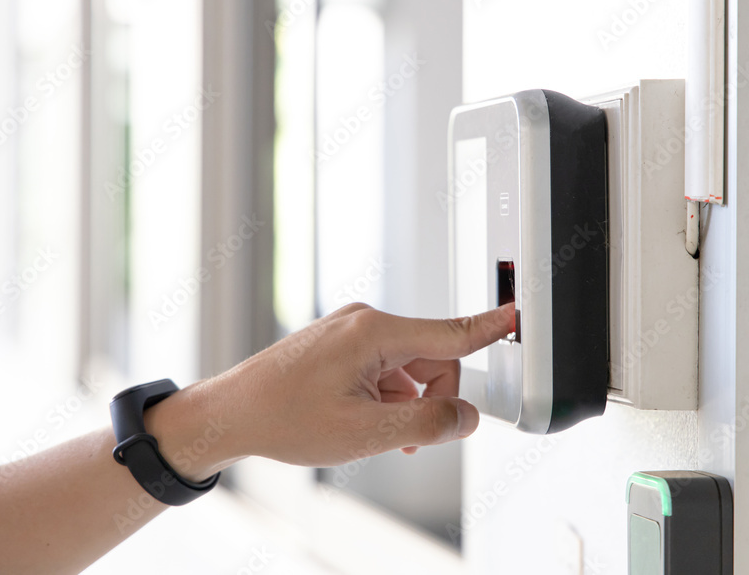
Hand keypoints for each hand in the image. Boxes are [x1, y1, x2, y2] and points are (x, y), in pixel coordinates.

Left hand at [146, 303, 515, 475]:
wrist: (231, 414)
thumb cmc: (283, 417)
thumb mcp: (364, 432)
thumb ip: (426, 423)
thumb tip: (466, 417)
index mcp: (374, 332)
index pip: (451, 332)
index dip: (490, 328)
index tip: (518, 314)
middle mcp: (365, 323)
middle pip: (433, 359)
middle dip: (431, 399)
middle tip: (410, 435)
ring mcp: (352, 332)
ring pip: (410, 367)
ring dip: (407, 402)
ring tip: (375, 431)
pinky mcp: (343, 344)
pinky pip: (387, 367)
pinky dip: (388, 396)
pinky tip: (366, 420)